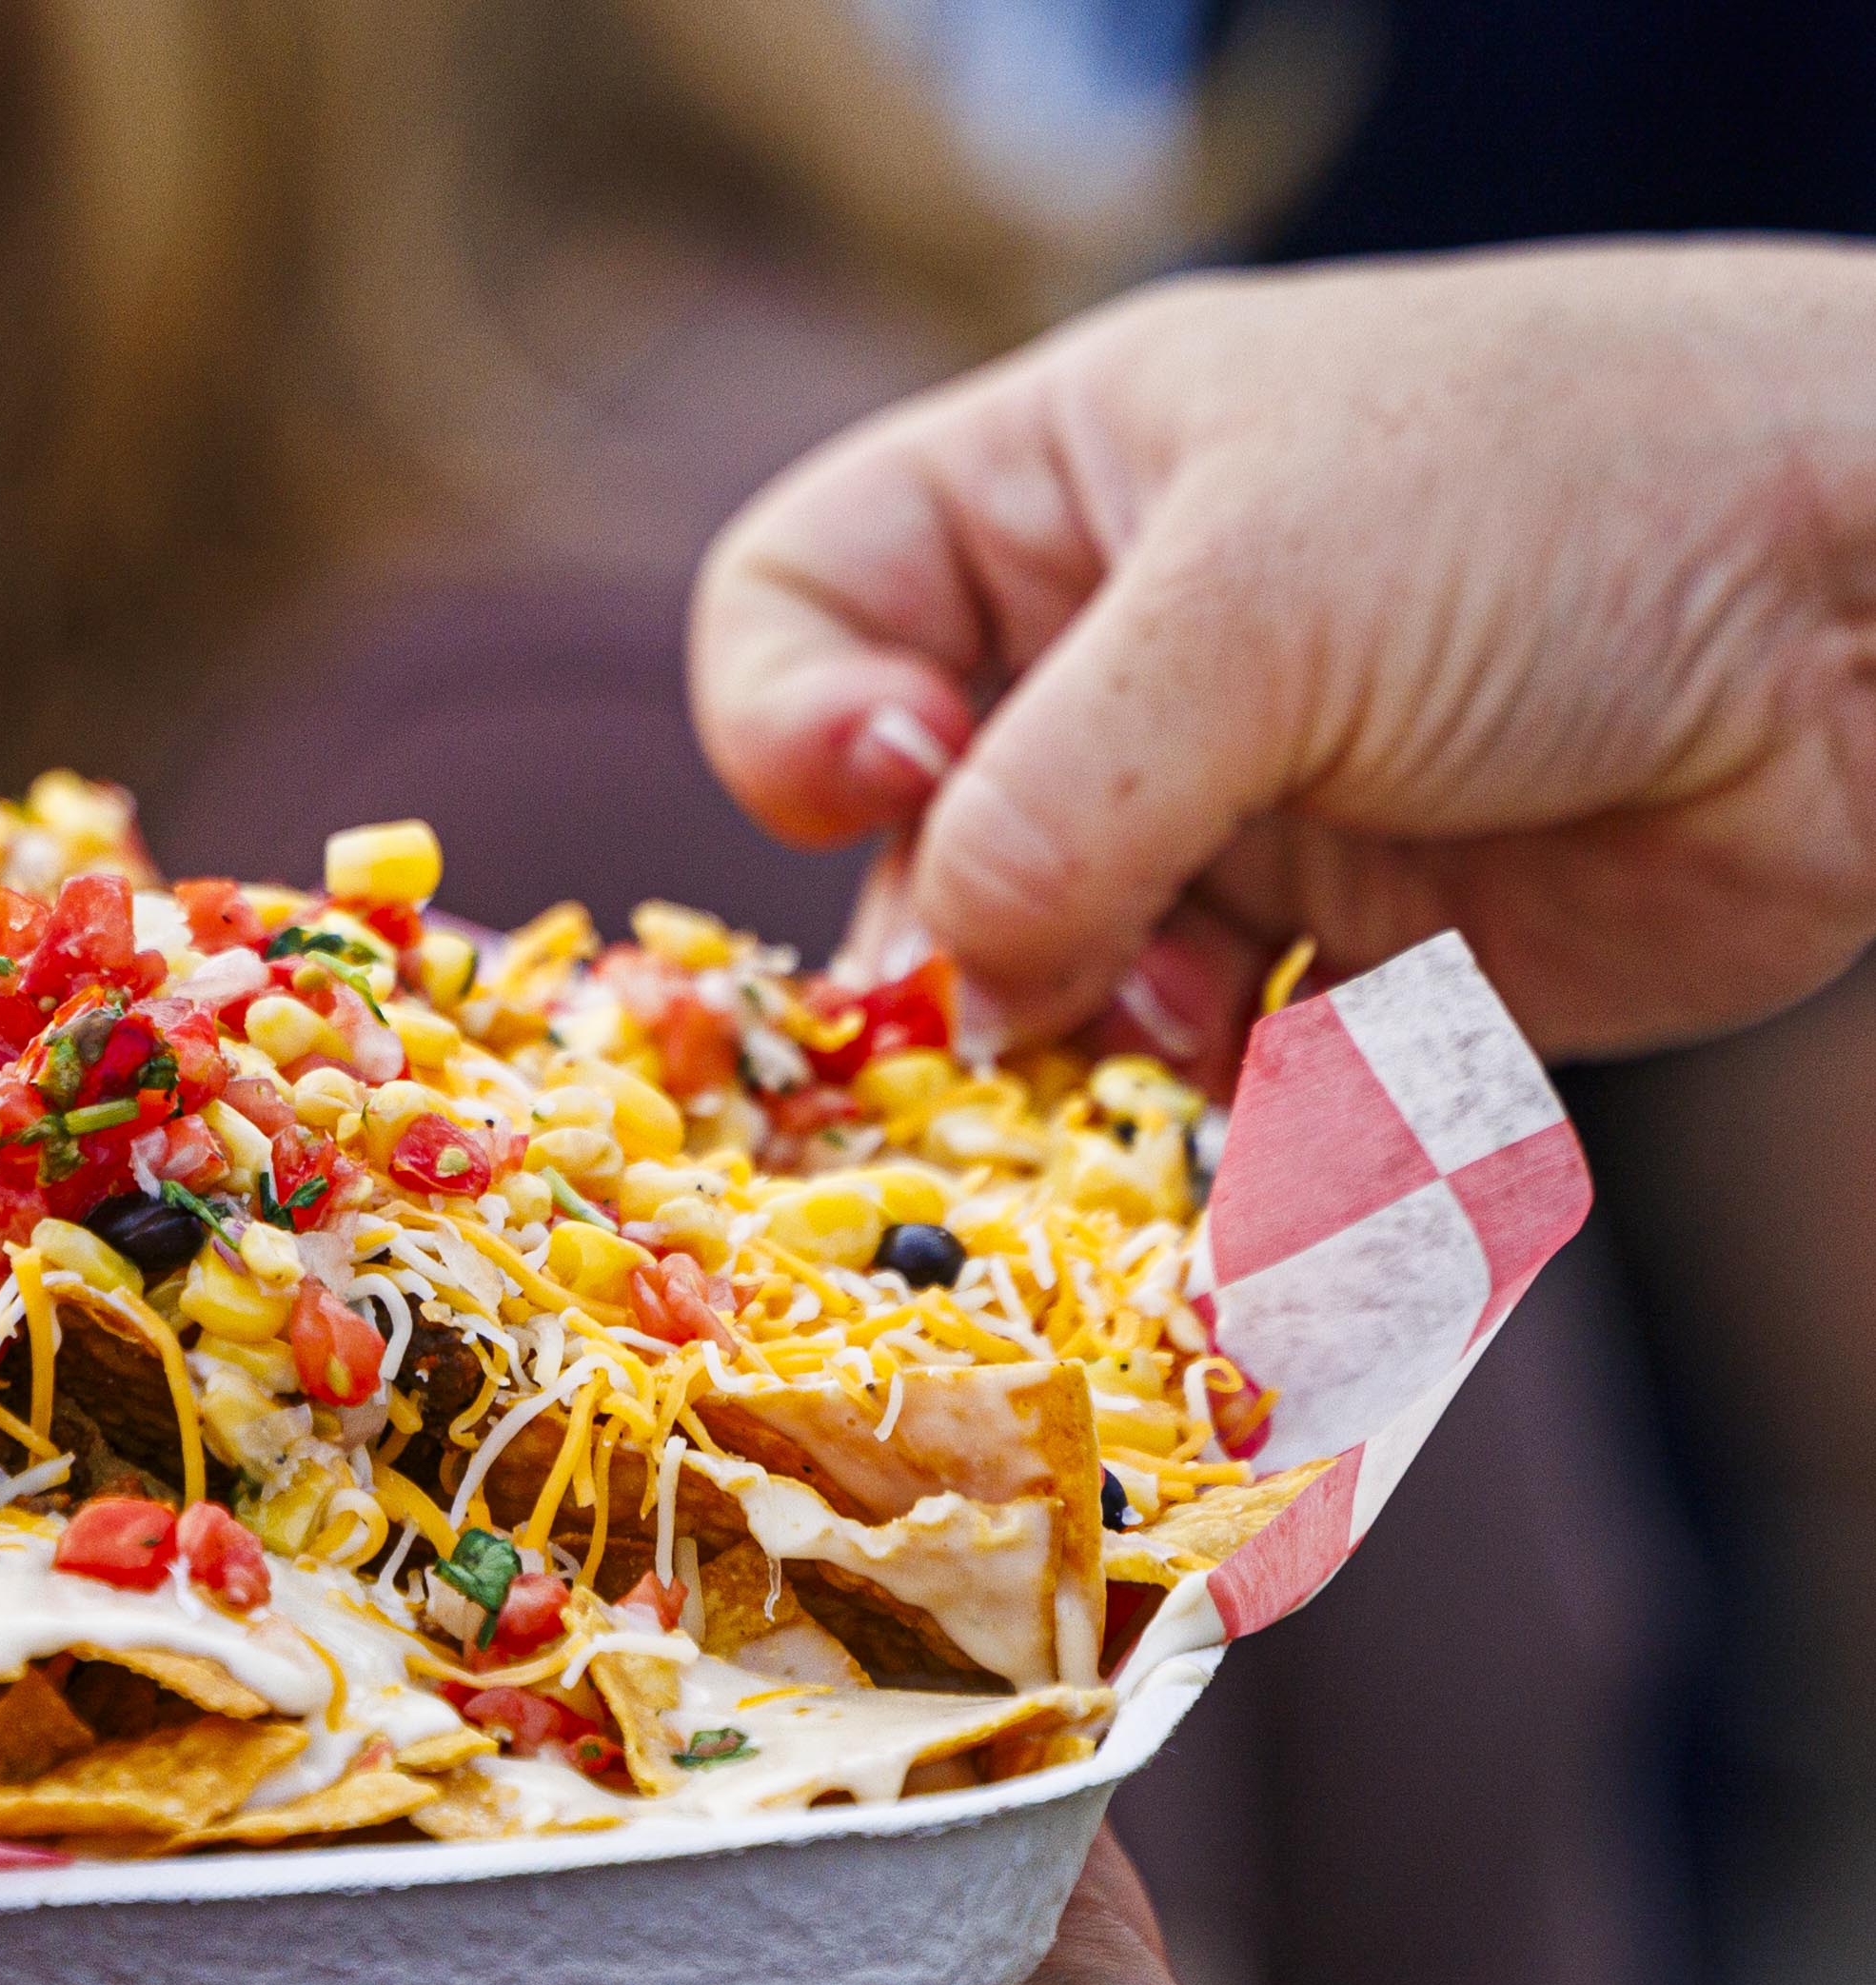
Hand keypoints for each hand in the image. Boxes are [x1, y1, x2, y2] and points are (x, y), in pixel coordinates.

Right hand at [689, 239, 1875, 1056]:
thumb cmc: (1561, 496)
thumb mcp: (1257, 598)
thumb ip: (1052, 803)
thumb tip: (947, 999)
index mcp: (1052, 502)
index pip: (803, 609)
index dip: (790, 714)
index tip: (885, 780)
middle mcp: (1106, 666)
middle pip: (893, 839)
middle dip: (938, 935)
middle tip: (1011, 998)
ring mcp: (1210, 821)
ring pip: (1027, 986)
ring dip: (1067, 1043)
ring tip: (1186, 1031)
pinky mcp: (1324, 966)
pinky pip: (1177, 1078)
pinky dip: (1182, 1120)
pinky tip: (1253, 1101)